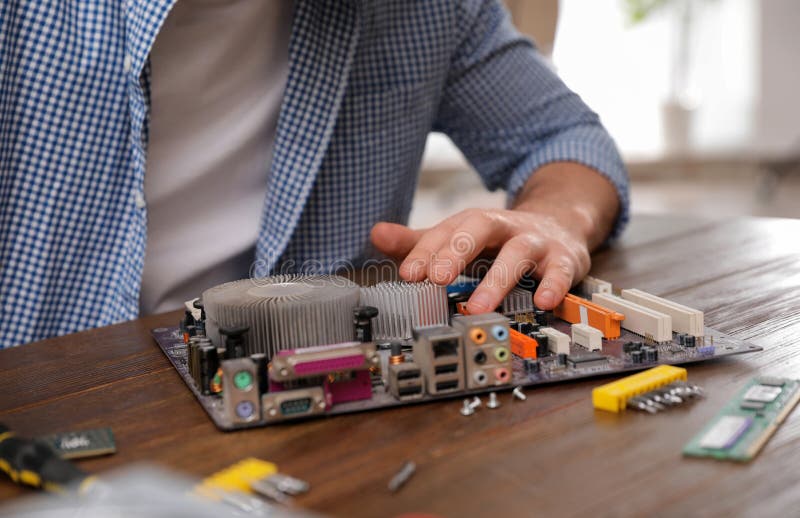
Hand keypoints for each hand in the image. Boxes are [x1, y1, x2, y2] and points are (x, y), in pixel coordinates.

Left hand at [370, 162, 619, 312]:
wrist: (560, 223)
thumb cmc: (500, 239)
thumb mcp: (461, 237)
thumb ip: (420, 241)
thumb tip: (376, 234)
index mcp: (475, 222)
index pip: (446, 231)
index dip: (425, 251)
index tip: (407, 274)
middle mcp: (504, 227)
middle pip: (480, 229)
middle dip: (457, 252)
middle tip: (436, 279)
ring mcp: (535, 242)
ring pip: (518, 254)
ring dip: (498, 280)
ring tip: (479, 305)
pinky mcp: (564, 259)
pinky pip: (560, 271)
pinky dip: (553, 285)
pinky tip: (543, 302)